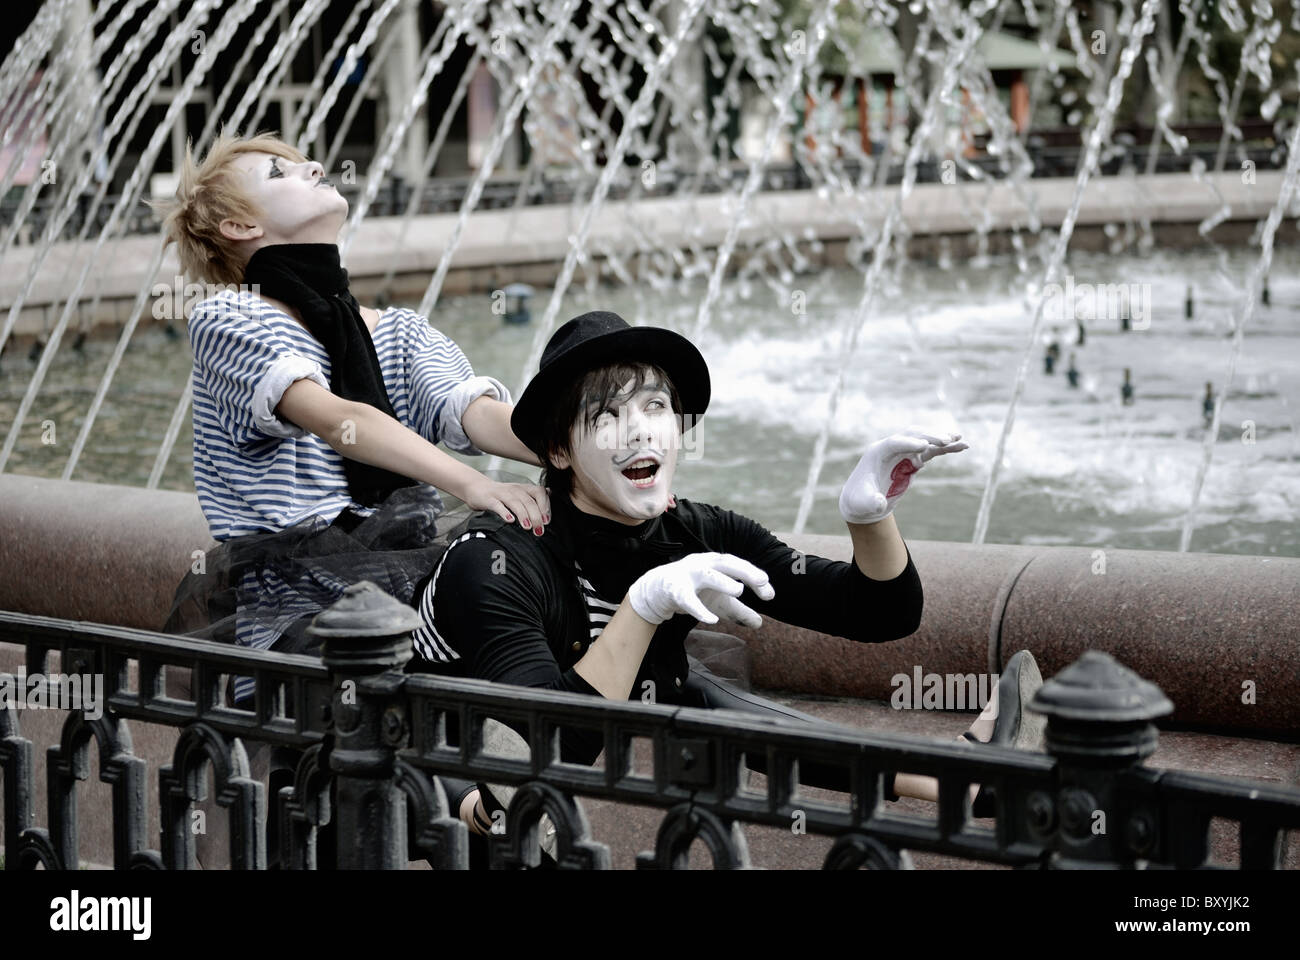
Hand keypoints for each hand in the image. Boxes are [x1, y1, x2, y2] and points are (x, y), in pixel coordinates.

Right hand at [463, 477, 550, 533]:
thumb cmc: (501, 494)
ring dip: (523, 515)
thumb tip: (551, 493)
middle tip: (539, 530)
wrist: (476, 487)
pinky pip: (498, 505)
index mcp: (524, 488)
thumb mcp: (519, 493)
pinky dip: (504, 512)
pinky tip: (509, 521)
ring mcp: (501, 493)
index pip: (539, 492)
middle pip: (528, 501)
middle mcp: (515, 489)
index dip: (545, 506)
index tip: (547, 521)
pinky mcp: (489, 499)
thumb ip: (534, 495)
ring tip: (528, 527)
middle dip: (536, 516)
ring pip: (515, 503)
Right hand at [628, 552, 774, 627]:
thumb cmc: (692, 591)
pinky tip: (712, 620)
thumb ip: (739, 611)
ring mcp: (687, 574)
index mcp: (715, 563)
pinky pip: (687, 599)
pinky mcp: (673, 589)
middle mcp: (703, 564)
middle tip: (763, 581)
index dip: (755, 578)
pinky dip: (699, 609)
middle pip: (726, 562)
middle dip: (745, 570)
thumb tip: (760, 624)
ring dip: (722, 581)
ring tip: (738, 590)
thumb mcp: (718, 602)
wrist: (655, 591)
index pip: (739, 566)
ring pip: (706, 574)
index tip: (770, 594)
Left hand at [839, 427, 967, 524]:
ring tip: (959, 439)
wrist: (864, 501)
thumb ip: (871, 503)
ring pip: (925, 440)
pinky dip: (946, 449)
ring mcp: (903, 452)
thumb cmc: (860, 501)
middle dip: (929, 436)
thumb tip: (879, 503)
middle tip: (946, 440)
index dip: (909, 443)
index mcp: (877, 453)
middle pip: (912, 435)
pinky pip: (932, 451)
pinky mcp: (913, 460)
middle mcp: (891, 448)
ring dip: (941, 438)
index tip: (924, 446)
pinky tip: (962, 446)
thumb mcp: (863, 504)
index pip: (894, 443)